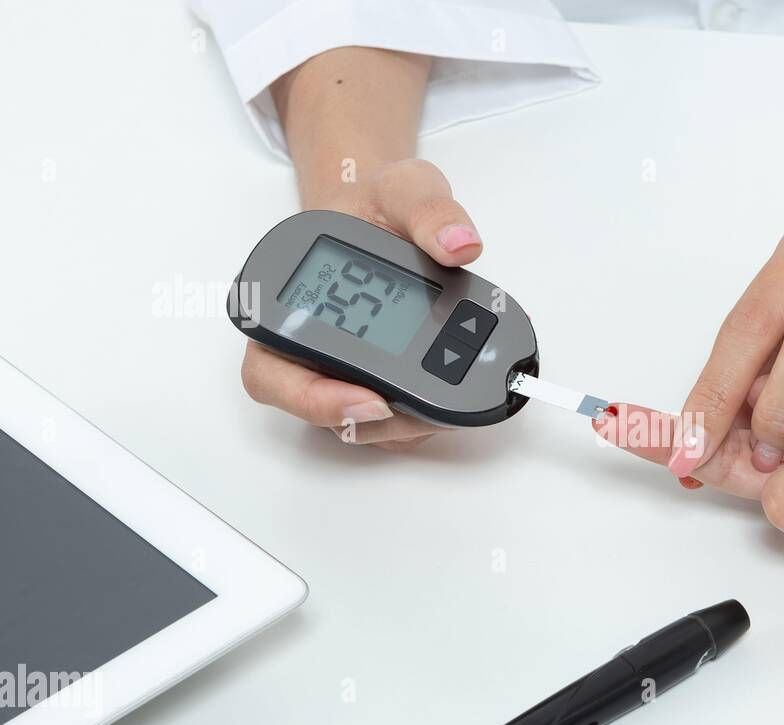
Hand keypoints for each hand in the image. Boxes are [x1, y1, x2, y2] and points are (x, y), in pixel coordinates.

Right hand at [241, 158, 481, 449]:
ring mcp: (343, 371)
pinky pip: (397, 420)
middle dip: (381, 418)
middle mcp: (304, 348)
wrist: (392, 213)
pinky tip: (459, 385)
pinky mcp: (381, 384)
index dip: (315, 401)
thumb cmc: (378, 204)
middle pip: (322, 413)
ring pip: (364, 426)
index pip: (273, 374)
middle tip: (433, 407)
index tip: (372, 401)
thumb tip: (459, 246)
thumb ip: (428, 210)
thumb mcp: (404, 188)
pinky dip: (428, 412)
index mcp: (282, 304)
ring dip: (409, 420)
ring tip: (455, 392)